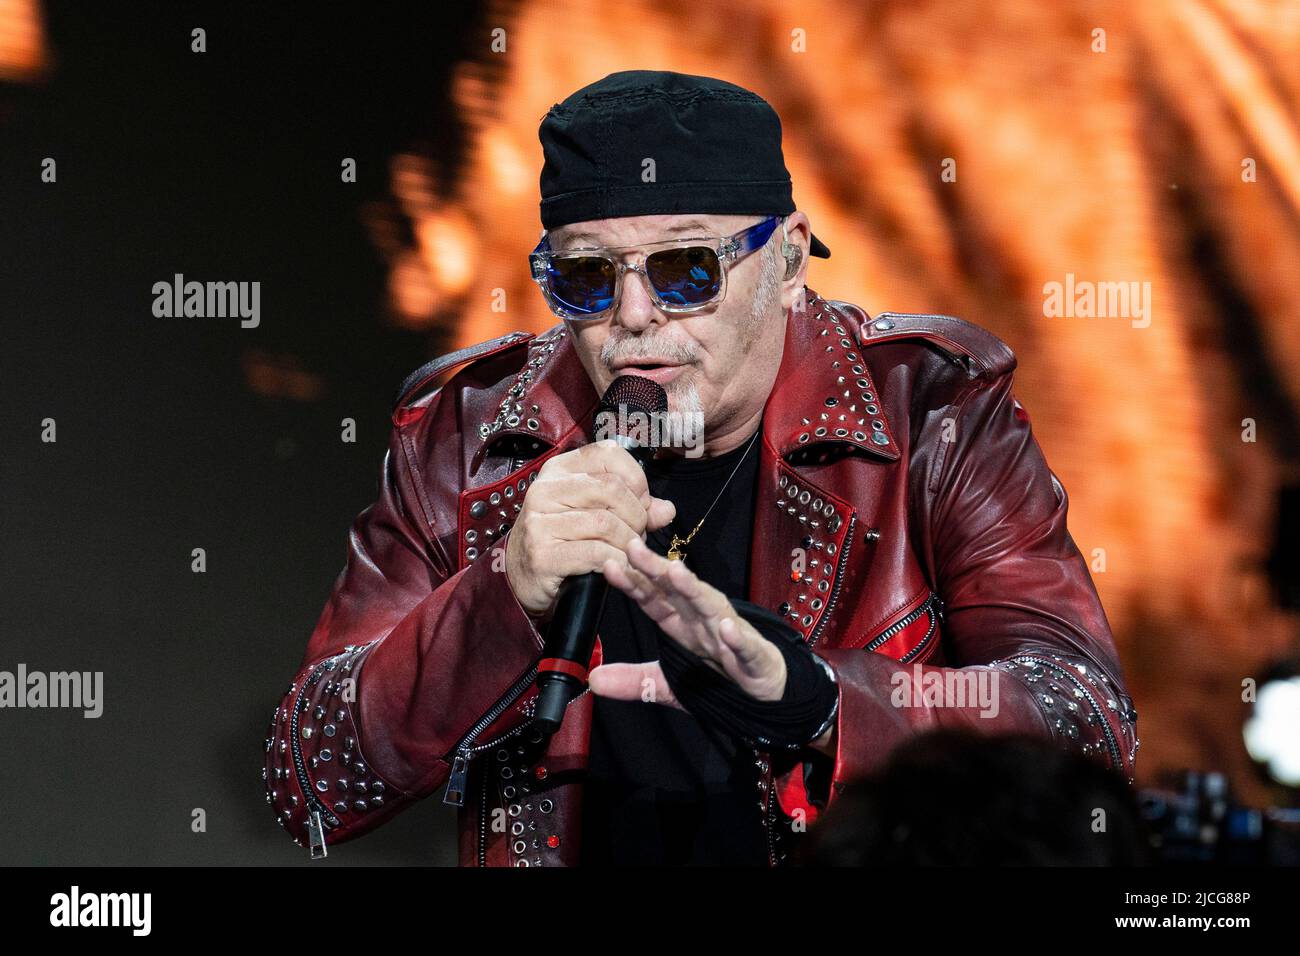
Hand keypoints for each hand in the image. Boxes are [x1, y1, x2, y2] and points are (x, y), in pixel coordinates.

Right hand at [504, 441, 675, 619]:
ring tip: (628, 551)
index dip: (636, 477)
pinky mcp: (542, 554)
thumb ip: (633, 508)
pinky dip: (615, 561)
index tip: (642, 502)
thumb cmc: (563, 541)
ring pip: (606, 522)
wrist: (521, 579)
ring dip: (628, 541)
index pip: (608, 454)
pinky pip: (595, 552)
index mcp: (559, 470)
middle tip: (638, 533)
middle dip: (636, 515)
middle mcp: (545, 489)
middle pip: (611, 489)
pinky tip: (616, 565)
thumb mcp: (594, 514)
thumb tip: (667, 510)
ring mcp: (540, 522)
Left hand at [590, 536, 787, 707]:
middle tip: (633, 547)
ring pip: (710, 607)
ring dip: (694, 590)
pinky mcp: (754, 657)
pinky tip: (726, 627)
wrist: (766, 695)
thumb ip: (634, 681)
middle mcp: (703, 622)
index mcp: (681, 626)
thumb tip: (594, 679)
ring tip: (675, 571)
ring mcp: (729, 636)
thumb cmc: (719, 677)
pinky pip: (744, 646)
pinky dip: (736, 637)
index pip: (652, 600)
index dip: (632, 582)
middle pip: (677, 592)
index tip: (608, 564)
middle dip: (656, 569)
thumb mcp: (668, 686)